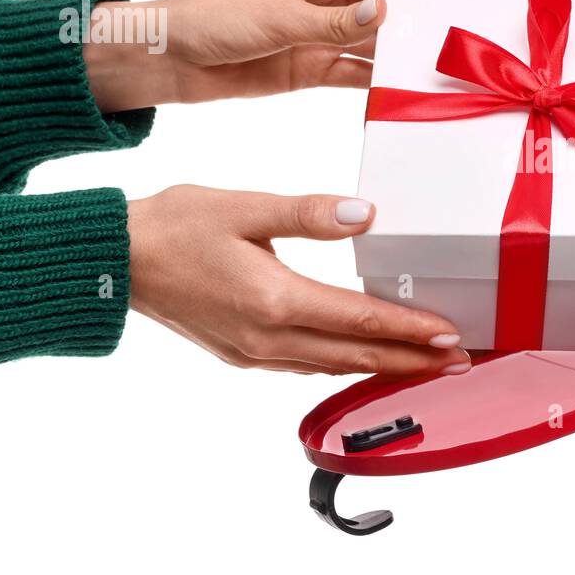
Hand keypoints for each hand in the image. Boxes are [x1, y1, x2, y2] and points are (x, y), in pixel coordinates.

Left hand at [85, 0, 450, 112]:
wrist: (164, 58)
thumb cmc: (210, 19)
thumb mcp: (276, 19)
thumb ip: (332, 23)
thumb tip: (385, 12)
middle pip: (386, 10)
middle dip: (423, 22)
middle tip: (465, 39)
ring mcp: (319, 34)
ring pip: (374, 45)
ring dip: (403, 58)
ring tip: (444, 72)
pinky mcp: (309, 67)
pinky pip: (354, 75)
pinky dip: (376, 85)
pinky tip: (404, 95)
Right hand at [127, 185, 470, 376]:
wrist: (114, 261)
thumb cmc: (174, 227)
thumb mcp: (244, 207)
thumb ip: (308, 212)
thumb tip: (364, 213)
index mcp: (274, 301)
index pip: (359, 319)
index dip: (410, 330)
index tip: (450, 335)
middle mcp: (267, 338)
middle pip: (356, 355)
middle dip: (412, 361)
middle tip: (460, 361)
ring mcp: (254, 353)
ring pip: (333, 366)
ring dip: (381, 366)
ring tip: (423, 364)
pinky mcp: (242, 354)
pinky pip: (306, 367)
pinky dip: (343, 364)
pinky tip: (361, 357)